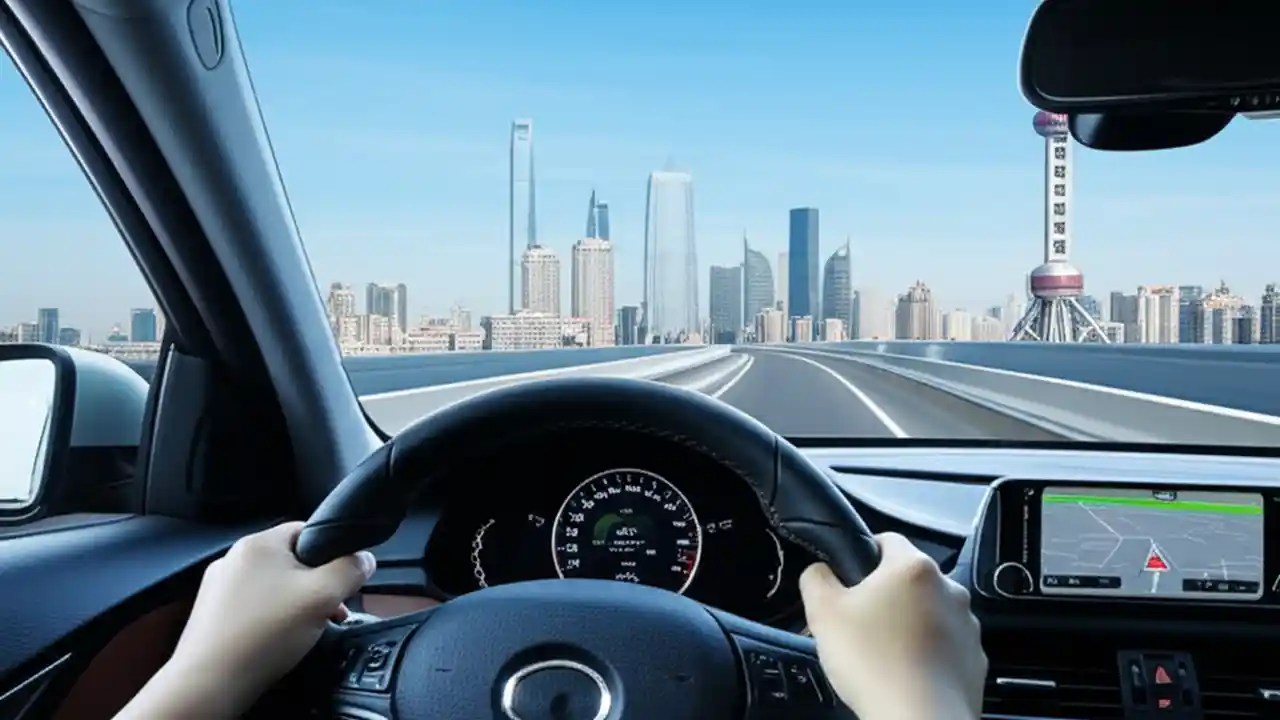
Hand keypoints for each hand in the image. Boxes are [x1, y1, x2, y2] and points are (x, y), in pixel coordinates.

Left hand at [115, 522, 375, 719]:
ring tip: (306, 630)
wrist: (210, 682)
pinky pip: (252, 606)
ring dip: (294, 603)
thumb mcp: (323, 596)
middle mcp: (233, 556)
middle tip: (329, 612)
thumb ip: (350, 570)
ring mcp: (217, 586)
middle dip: (315, 585)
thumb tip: (365, 557)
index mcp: (259, 542)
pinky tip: (276, 640)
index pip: (307, 531)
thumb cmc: (267, 632)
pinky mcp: (209, 613)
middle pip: (291, 561)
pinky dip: (269, 618)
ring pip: (272, 586)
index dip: (332, 553)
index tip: (342, 582)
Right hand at [800, 532, 985, 719]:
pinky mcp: (977, 658)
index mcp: (913, 567)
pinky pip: (947, 645)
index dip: (864, 555)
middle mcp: (949, 588)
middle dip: (888, 595)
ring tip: (886, 653)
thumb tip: (821, 571)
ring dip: (911, 623)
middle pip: (910, 579)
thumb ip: (816, 578)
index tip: (849, 582)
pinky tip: (909, 672)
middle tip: (861, 623)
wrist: (919, 718)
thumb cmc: (871, 659)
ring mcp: (968, 624)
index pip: (887, 539)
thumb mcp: (823, 612)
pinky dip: (930, 652)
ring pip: (931, 612)